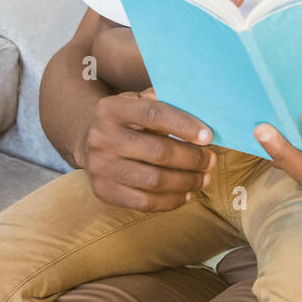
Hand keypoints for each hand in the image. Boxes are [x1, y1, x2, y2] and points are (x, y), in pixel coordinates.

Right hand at [79, 87, 215, 210]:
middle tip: (211, 161)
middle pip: (158, 152)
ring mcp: (100, 167)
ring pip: (154, 181)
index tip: (208, 136)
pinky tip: (187, 193)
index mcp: (111, 109)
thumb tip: (204, 113)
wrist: (90, 138)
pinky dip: (171, 200)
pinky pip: (144, 202)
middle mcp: (101, 138)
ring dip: (187, 181)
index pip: (154, 115)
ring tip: (204, 178)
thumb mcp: (140, 100)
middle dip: (192, 159)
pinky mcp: (103, 191)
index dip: (185, 126)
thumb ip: (166, 102)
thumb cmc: (129, 118)